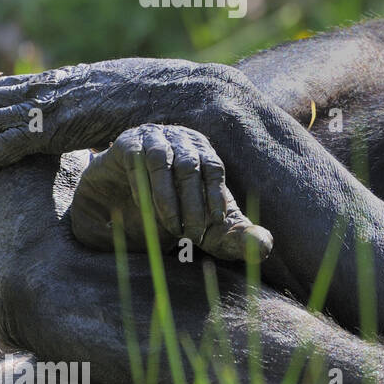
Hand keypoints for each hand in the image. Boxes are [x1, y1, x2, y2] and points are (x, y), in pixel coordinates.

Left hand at [0, 58, 235, 176]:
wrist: (185, 93)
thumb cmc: (168, 100)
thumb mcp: (127, 101)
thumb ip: (107, 109)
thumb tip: (108, 121)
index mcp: (68, 82)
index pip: (14, 86)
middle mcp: (55, 89)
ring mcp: (55, 106)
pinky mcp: (60, 127)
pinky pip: (9, 143)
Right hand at [70, 124, 272, 261]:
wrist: (116, 205)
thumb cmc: (171, 214)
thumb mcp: (206, 229)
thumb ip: (235, 236)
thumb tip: (266, 246)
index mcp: (204, 153)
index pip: (215, 169)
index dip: (216, 196)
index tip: (216, 223)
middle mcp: (181, 140)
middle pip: (191, 167)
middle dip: (194, 204)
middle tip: (192, 235)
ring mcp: (153, 137)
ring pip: (163, 162)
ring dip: (168, 198)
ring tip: (172, 228)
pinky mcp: (127, 142)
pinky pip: (137, 161)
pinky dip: (143, 185)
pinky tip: (146, 210)